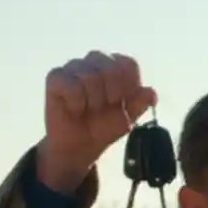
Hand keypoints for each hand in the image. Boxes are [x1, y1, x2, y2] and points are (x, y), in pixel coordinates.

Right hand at [37, 51, 157, 192]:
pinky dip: (76, 103)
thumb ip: (139, 104)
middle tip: (103, 108)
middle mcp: (95, 61)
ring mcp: (74, 67)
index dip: (128, 88)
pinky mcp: (55, 77)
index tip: (122, 104)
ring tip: (88, 110)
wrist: (80, 146)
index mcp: (116, 66)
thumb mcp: (127, 118)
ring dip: (93, 102)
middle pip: (111, 68)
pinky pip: (70, 85)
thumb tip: (152, 94)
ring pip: (90, 76)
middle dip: (111, 95)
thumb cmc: (104, 126)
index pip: (129, 65)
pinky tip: (74, 109)